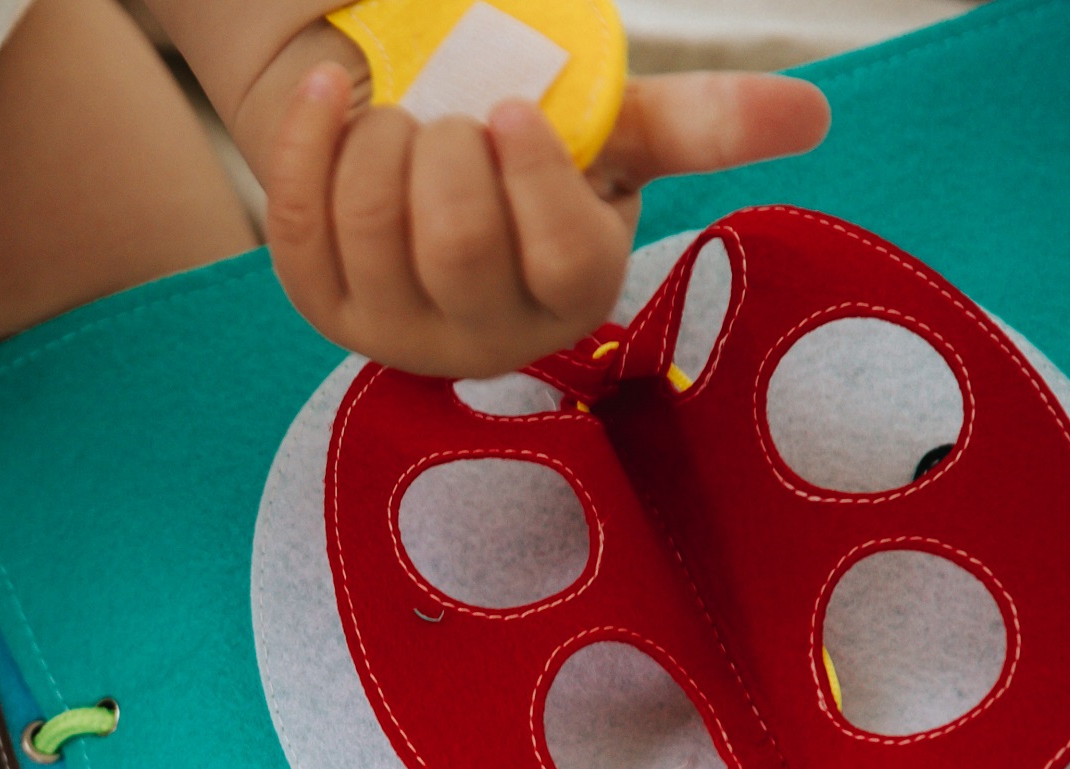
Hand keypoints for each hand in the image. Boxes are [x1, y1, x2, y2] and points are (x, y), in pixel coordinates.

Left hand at [261, 57, 830, 377]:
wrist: (417, 154)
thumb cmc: (527, 153)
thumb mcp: (613, 138)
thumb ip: (698, 122)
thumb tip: (811, 114)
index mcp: (569, 298)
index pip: (562, 257)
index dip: (535, 175)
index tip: (515, 109)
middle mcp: (479, 336)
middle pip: (456, 241)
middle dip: (451, 148)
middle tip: (457, 115)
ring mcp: (388, 328)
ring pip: (371, 225)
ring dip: (384, 137)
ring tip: (407, 116)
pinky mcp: (316, 303)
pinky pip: (299, 218)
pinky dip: (312, 135)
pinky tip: (332, 92)